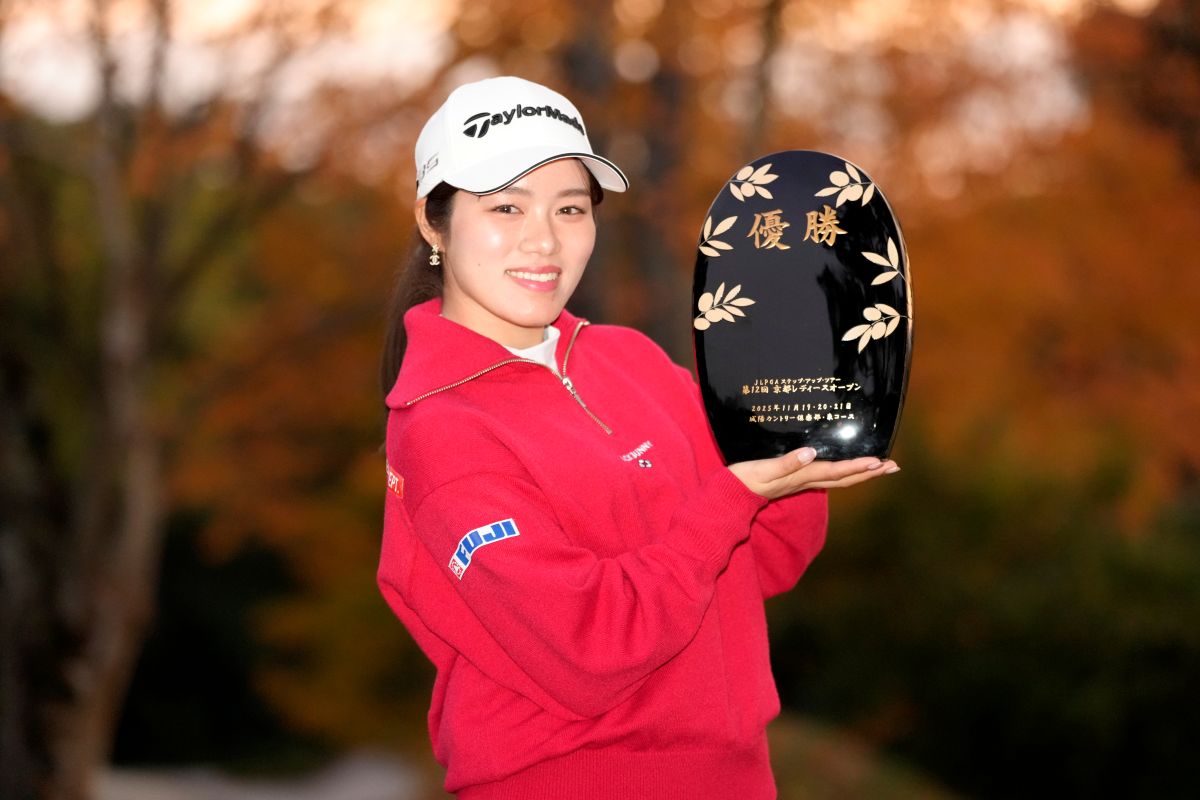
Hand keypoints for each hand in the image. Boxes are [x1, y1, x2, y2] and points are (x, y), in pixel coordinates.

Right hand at [728, 447, 898, 499]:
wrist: (730, 495)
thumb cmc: (744, 480)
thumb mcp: (762, 470)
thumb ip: (786, 463)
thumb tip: (810, 453)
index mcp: (802, 477)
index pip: (836, 472)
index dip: (857, 467)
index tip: (878, 462)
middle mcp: (806, 480)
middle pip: (845, 478)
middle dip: (869, 473)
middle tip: (893, 466)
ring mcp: (802, 481)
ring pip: (839, 478)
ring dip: (862, 473)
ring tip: (881, 466)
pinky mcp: (797, 479)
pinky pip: (828, 476)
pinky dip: (845, 471)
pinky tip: (849, 466)